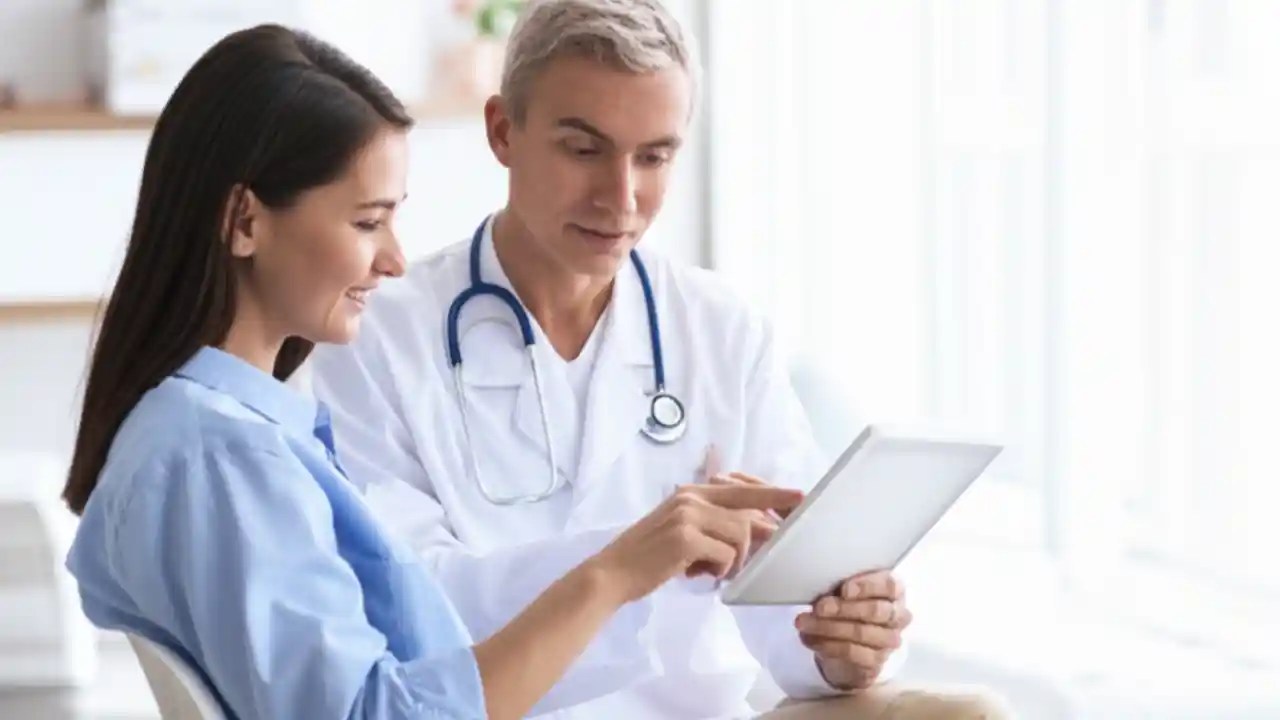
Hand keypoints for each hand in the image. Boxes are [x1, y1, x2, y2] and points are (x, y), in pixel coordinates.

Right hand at [587, 483, 804, 603]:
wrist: (613, 572)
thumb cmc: (649, 556)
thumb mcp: (681, 530)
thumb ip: (713, 524)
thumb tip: (755, 532)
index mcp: (692, 492)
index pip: (741, 489)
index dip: (772, 493)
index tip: (799, 495)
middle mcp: (692, 498)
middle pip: (747, 514)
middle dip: (760, 539)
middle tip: (757, 558)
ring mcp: (688, 515)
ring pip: (740, 536)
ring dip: (734, 561)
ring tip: (711, 571)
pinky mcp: (686, 538)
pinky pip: (726, 555)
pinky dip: (719, 570)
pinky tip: (698, 574)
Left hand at [796, 570, 911, 690]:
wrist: (847, 644)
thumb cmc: (847, 606)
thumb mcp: (844, 590)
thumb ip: (840, 585)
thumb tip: (818, 584)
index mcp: (894, 590)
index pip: (889, 585)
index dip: (867, 586)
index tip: (844, 590)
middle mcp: (898, 615)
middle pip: (876, 611)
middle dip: (844, 608)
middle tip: (819, 607)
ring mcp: (889, 640)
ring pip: (861, 632)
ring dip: (828, 627)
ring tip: (804, 623)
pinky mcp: (876, 661)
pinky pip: (852, 653)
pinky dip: (827, 645)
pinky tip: (809, 638)